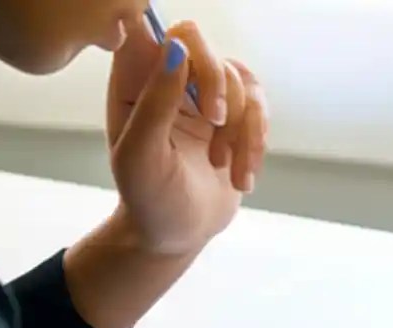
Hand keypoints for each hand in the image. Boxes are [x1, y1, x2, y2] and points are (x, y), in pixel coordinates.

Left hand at [105, 14, 267, 253]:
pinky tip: (242, 174)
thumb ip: (155, 102)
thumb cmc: (148, 198)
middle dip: (218, 84)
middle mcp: (167, 79)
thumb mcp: (140, 156)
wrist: (177, 234)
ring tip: (224, 166)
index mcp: (132, 82)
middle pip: (201, 43)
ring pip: (238, 77)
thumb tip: (176, 49)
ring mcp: (203, 96)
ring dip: (240, 126)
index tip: (187, 71)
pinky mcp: (235, 115)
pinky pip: (260, 105)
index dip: (172, 39)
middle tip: (216, 121)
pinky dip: (256, 141)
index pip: (149, 28)